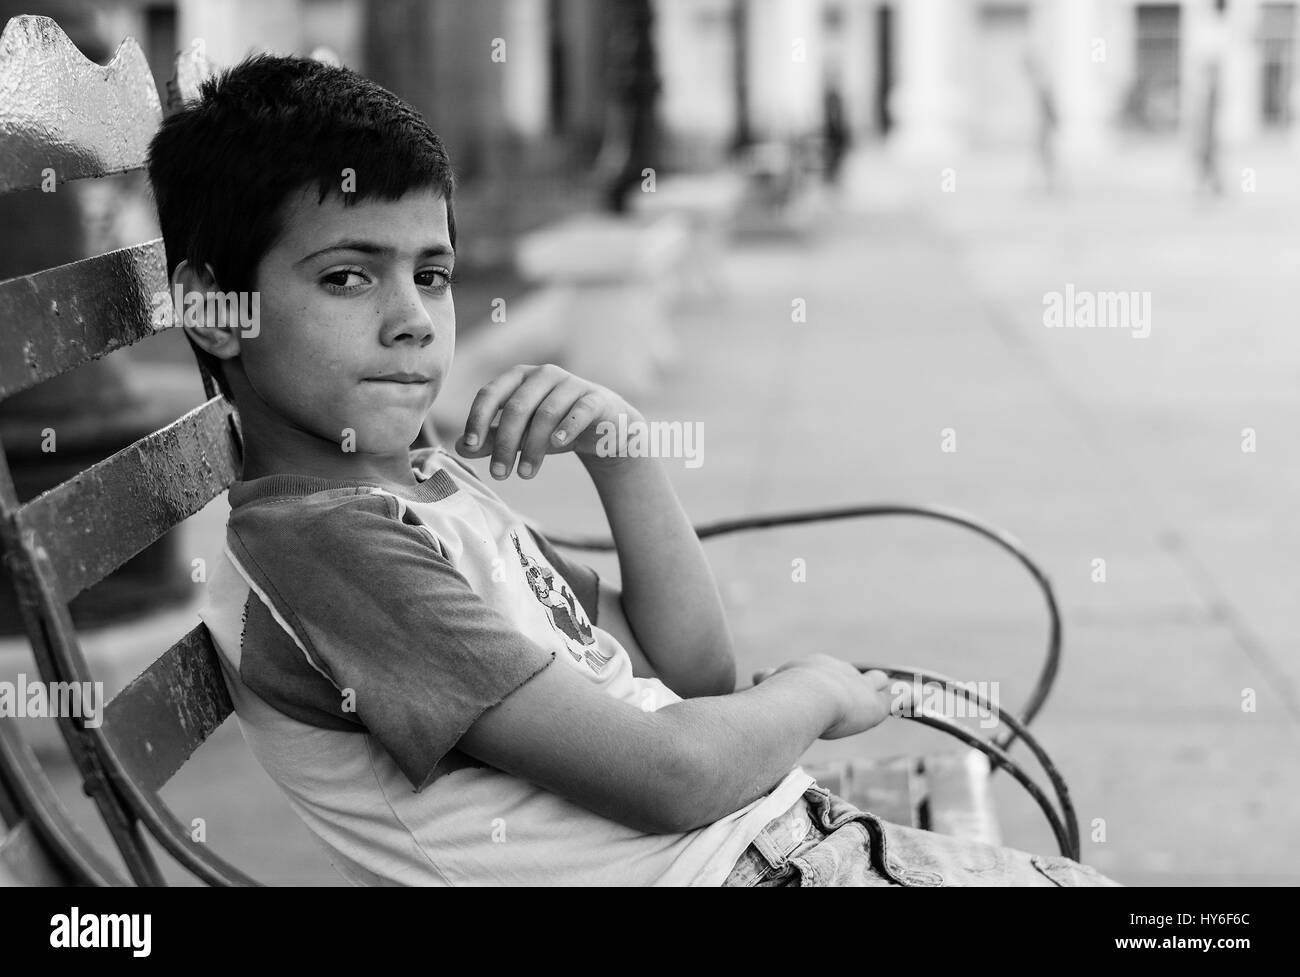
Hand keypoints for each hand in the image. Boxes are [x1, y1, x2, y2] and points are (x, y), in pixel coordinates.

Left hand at [455, 364, 642, 478]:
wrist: (604, 428)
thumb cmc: (554, 428)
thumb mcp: (521, 435)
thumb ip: (492, 439)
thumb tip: (460, 447)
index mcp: (519, 377)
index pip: (490, 394)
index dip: (477, 419)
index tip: (470, 446)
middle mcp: (544, 374)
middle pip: (517, 407)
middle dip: (505, 443)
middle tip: (499, 474)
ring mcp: (572, 384)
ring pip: (546, 413)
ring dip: (532, 447)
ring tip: (524, 474)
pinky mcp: (595, 398)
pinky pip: (578, 411)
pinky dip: (567, 427)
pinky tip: (558, 444)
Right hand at [753, 655, 893, 739]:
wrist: (805, 696)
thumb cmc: (781, 696)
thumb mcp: (769, 684)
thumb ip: (766, 681)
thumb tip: (756, 676)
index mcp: (813, 667)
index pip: (822, 673)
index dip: (825, 682)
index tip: (826, 689)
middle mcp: (837, 671)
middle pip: (851, 674)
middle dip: (857, 681)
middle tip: (867, 683)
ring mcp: (858, 686)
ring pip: (875, 682)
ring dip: (881, 688)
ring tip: (893, 690)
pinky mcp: (875, 705)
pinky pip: (894, 699)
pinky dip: (902, 701)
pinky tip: (913, 701)